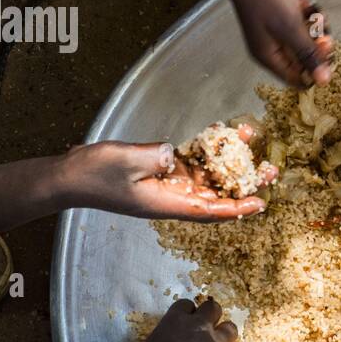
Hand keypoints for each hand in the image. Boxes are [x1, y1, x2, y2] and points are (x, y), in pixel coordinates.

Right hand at [60, 141, 273, 221]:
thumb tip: (173, 154)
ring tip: (251, 139)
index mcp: (166, 203)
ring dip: (230, 160)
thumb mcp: (124, 163)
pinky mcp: (159, 170)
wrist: (69, 176)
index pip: (210, 210)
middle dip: (245, 182)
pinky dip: (206, 149)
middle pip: (217, 193)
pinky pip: (190, 161)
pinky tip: (221, 131)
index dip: (237, 208)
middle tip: (271, 170)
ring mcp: (166, 183)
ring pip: (207, 175)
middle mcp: (172, 196)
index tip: (261, 203)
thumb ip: (152, 158)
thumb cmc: (93, 175)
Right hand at [218, 0, 333, 87]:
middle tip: (322, 31)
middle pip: (304, 59)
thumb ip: (307, 54)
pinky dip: (305, 14)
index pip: (297, 79)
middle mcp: (271, 48)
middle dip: (316, 45)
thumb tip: (322, 81)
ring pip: (305, 39)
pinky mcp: (280, 17)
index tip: (327, 55)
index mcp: (269, 57)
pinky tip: (303, 2)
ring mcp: (275, 32)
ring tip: (311, 12)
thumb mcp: (289, 28)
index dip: (315, 70)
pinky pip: (300, 23)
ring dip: (313, 27)